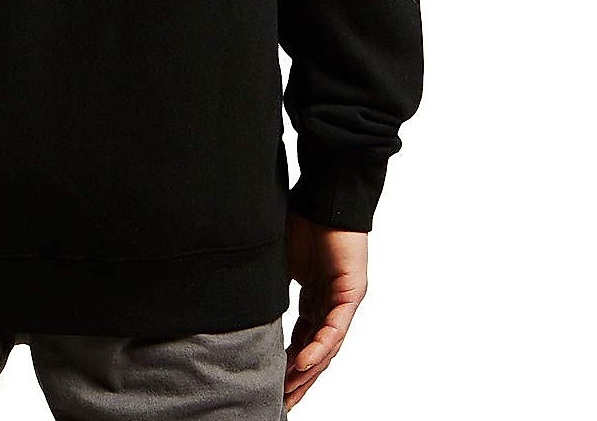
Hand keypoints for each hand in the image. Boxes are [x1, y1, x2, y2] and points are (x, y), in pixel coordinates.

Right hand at [283, 212, 367, 409]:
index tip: (272, 383)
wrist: (324, 196)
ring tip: (289, 391)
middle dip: (299, 379)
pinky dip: (319, 347)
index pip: (301, 340)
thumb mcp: (279, 262)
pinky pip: (335, 328)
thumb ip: (271, 287)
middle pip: (316, 352)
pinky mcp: (351, 293)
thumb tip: (246, 304)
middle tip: (281, 401)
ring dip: (308, 371)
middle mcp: (330, 305)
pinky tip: (304, 364)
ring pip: (327, 347)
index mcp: (314, 298)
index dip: (288, 364)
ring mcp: (343, 301)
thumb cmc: (302, 220)